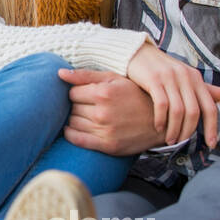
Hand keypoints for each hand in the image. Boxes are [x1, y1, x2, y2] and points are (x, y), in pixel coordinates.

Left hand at [58, 69, 219, 154]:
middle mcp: (102, 113)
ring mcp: (104, 131)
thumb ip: (86, 75)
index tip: (87, 95)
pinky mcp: (107, 145)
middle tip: (90, 106)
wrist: (160, 121)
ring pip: (73, 123)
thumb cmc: (135, 96)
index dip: (77, 93)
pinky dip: (71, 134)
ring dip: (77, 119)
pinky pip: (77, 139)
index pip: (72, 93)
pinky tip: (75, 129)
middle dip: (78, 106)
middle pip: (72, 108)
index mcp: (103, 94)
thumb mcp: (114, 79)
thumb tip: (60, 74)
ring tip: (89, 116)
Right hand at [124, 43, 219, 146]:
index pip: (210, 107)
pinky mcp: (153, 79)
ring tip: (169, 139)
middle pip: (194, 112)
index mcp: (196, 78)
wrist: (138, 53)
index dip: (212, 128)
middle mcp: (186, 77)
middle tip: (180, 142)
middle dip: (188, 131)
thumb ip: (206, 88)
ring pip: (178, 110)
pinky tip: (158, 127)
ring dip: (174, 129)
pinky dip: (161, 119)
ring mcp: (170, 78)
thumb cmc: (163, 68)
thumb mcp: (186, 76)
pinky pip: (161, 104)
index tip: (210, 144)